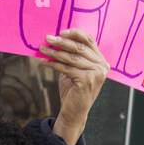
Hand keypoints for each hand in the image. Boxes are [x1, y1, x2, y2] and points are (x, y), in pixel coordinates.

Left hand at [38, 30, 108, 144]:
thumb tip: (57, 38)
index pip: (89, 41)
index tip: (61, 31)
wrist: (74, 113)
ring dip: (54, 52)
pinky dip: (54, 64)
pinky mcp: (86, 81)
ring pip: (71, 57)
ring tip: (42, 49)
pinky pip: (66, 68)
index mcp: (101, 61)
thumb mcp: (74, 70)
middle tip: (47, 38)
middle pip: (79, 48)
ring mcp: (96, 74)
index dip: (75, 34)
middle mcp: (102, 66)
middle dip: (61, 42)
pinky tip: (44, 62)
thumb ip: (72, 55)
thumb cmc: (73, 90)